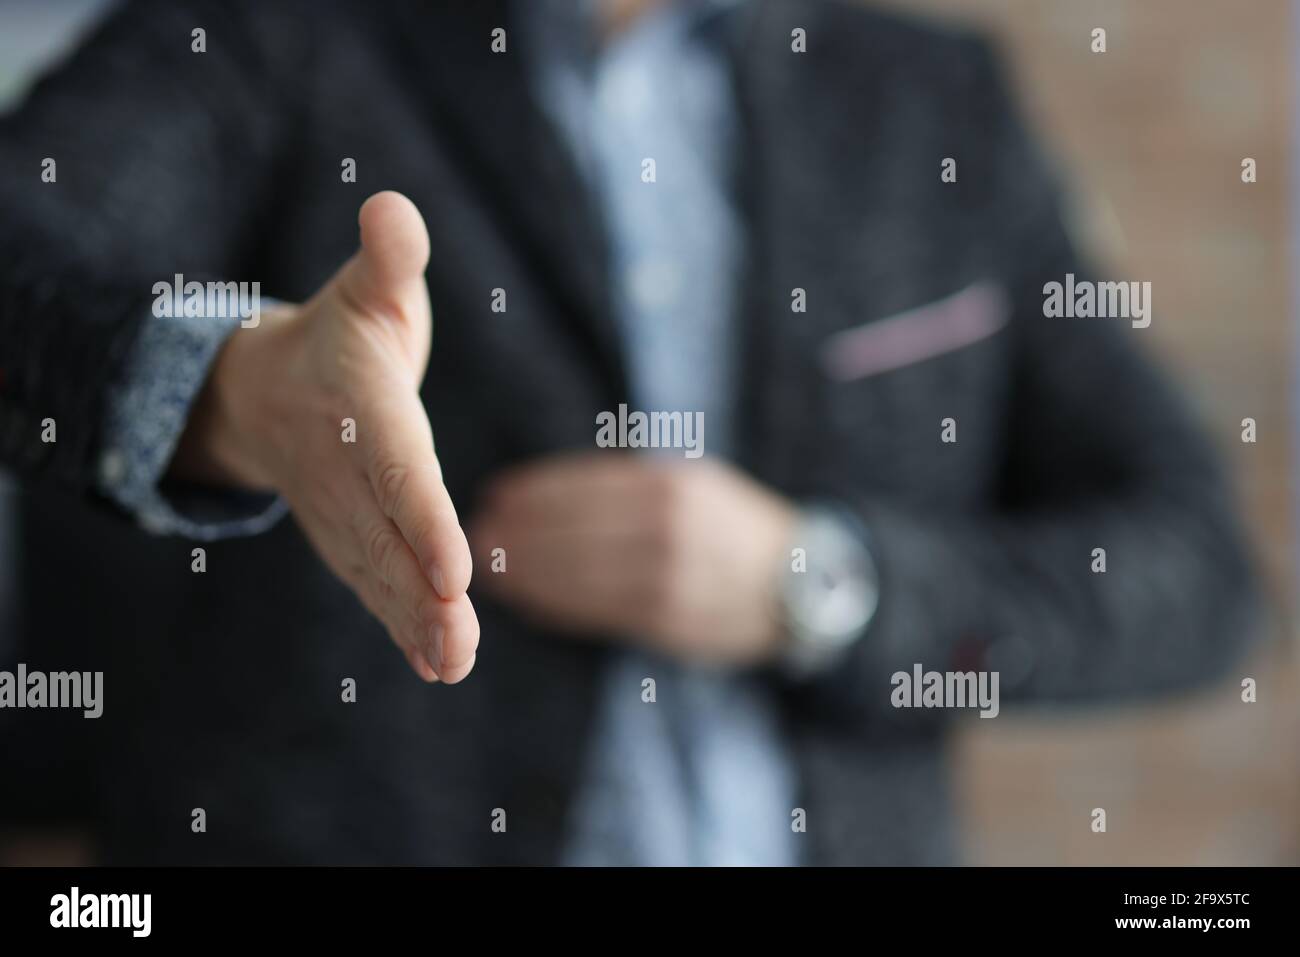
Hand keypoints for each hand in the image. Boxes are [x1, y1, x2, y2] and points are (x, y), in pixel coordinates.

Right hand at [173, 192, 477, 682]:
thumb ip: (389, 259)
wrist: (267, 395)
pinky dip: (404, 625)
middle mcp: (349, 472)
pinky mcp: (351, 541)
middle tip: (459, 641)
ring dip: (416, 623)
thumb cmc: (340, 337)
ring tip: (454, 665)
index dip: (422, 519)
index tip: (454, 569)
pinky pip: (378, 586)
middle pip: (389, 539)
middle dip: (421, 593)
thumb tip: (392, 207)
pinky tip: (442, 664)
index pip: (395, 471)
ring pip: (382, 574)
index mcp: (362, 411)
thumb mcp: (368, 290)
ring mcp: (346, 515)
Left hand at [469, 453, 796, 665]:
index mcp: (672, 483)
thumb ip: (630, 483)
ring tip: (492, 568)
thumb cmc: (732, 527)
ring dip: (527, 571)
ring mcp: (667, 577)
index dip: (535, 492)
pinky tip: (526, 596)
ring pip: (576, 572)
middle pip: (572, 529)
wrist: (801, 583)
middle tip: (479, 532)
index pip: (584, 485)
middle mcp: (667, 527)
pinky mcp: (665, 620)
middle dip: (520, 531)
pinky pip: (594, 610)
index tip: (496, 494)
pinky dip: (553, 603)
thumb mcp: (695, 482)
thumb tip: (545, 493)